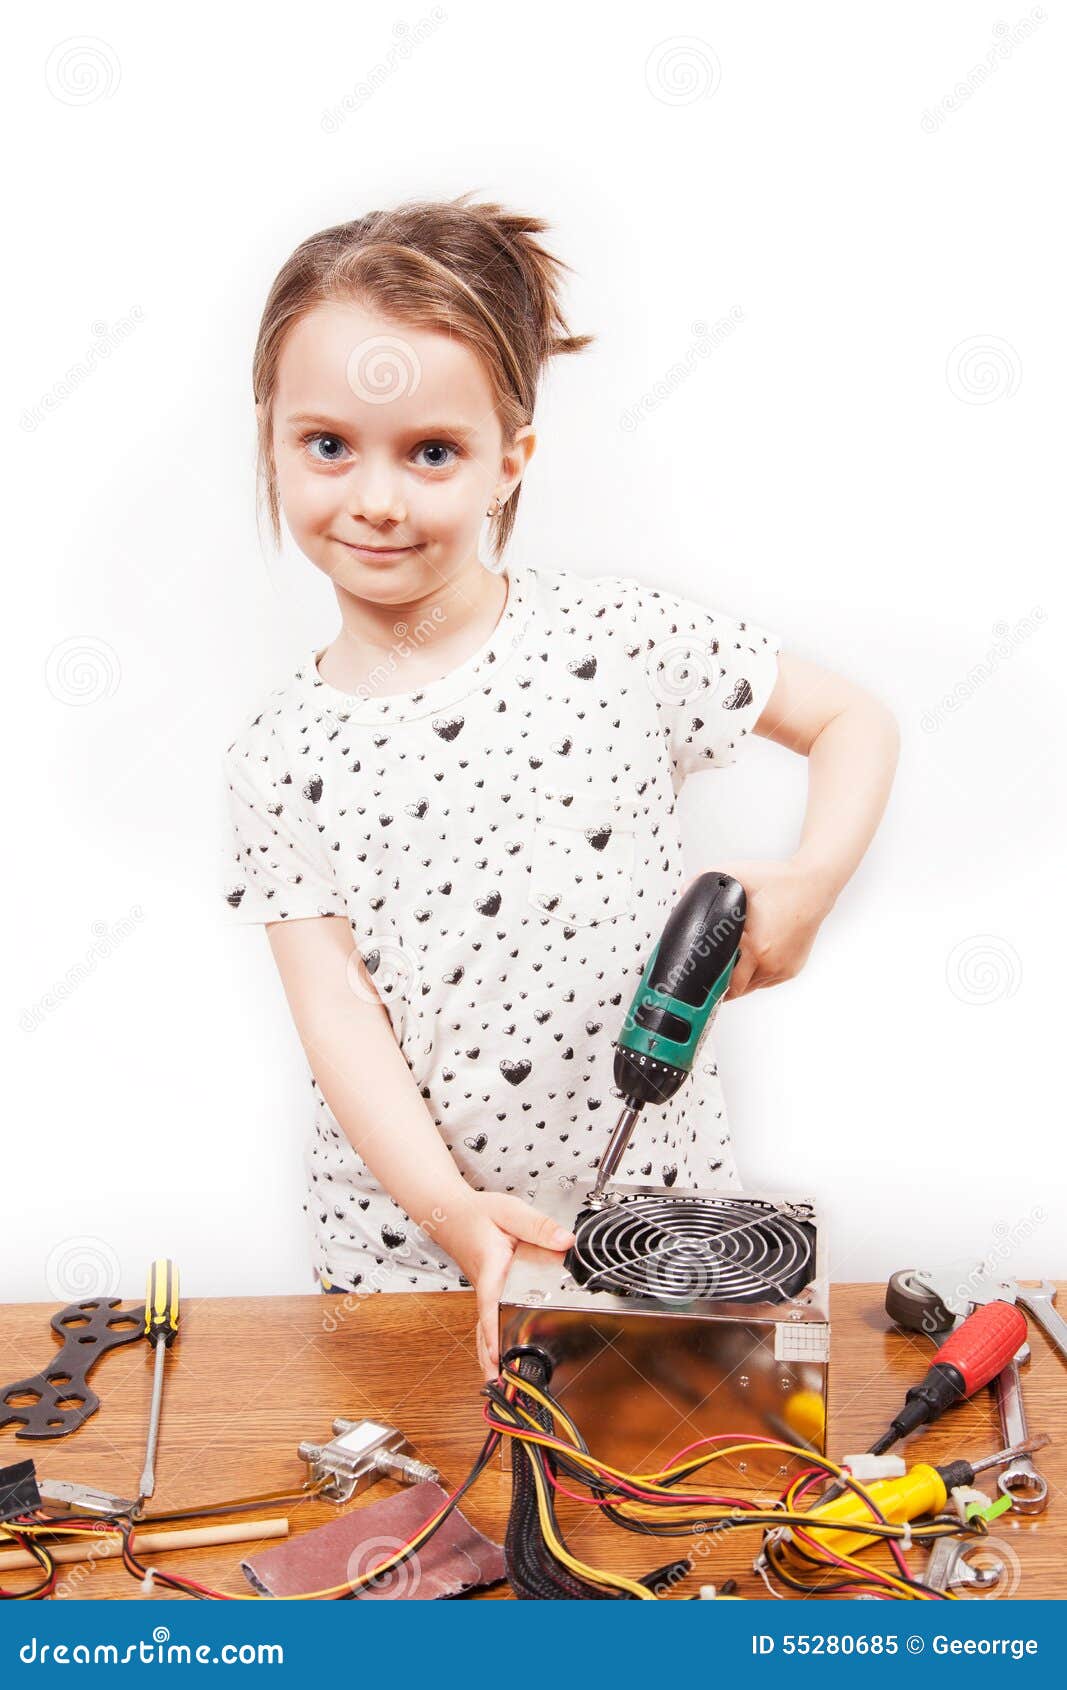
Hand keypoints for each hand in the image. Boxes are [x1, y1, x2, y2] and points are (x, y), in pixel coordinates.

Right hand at [436, 1192, 575, 1381]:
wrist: (451, 1212)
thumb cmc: (477, 1214)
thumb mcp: (511, 1212)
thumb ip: (538, 1226)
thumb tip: (565, 1241)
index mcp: (492, 1270)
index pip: (492, 1308)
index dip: (494, 1334)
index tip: (498, 1358)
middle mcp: (486, 1287)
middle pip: (486, 1330)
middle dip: (491, 1359)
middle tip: (501, 1387)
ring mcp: (485, 1292)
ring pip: (485, 1330)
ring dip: (489, 1357)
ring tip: (498, 1384)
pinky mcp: (488, 1291)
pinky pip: (489, 1322)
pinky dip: (490, 1342)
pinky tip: (497, 1356)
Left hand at [683, 859, 836, 998]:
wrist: (814, 887)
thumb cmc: (780, 883)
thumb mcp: (738, 875)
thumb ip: (706, 879)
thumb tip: (685, 890)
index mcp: (755, 945)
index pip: (725, 979)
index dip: (709, 983)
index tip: (697, 984)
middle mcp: (770, 962)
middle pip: (736, 990)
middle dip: (720, 986)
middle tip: (707, 978)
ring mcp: (782, 968)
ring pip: (751, 988)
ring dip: (738, 980)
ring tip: (727, 964)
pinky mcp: (792, 969)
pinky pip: (766, 982)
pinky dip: (755, 976)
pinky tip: (749, 960)